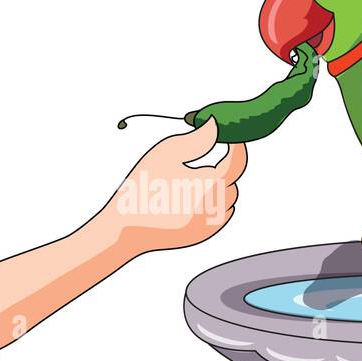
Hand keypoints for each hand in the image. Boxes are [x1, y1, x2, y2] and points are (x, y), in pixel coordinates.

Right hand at [102, 118, 246, 254]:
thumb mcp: (167, 153)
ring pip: (227, 197)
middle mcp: (216, 208)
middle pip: (232, 180)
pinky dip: (213, 201)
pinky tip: (190, 197)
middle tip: (201, 155)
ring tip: (188, 179)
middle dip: (223, 165)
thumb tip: (215, 125)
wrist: (124, 229)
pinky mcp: (203, 235)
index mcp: (210, 185)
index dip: (236, 145)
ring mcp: (211, 225)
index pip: (237, 161)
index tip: (231, 134)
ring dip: (218, 184)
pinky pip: (219, 213)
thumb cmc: (142, 188)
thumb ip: (198, 138)